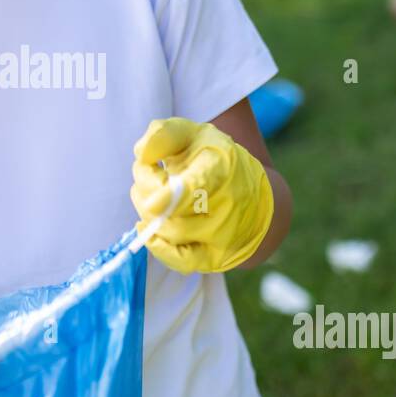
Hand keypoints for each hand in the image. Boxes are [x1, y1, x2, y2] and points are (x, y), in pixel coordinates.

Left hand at [130, 117, 273, 273]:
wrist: (253, 195)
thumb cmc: (213, 159)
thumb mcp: (193, 134)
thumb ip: (164, 135)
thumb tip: (142, 154)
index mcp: (222, 166)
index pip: (197, 186)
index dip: (171, 197)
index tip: (151, 200)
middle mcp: (228, 203)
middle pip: (172, 210)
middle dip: (146, 193)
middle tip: (146, 176)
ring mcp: (223, 233)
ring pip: (172, 232)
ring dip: (149, 215)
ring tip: (150, 197)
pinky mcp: (217, 257)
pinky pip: (182, 261)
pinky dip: (160, 250)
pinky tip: (148, 232)